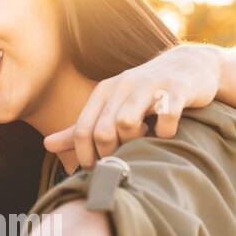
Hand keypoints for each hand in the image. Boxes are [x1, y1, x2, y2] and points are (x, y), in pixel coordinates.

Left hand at [44, 43, 220, 167]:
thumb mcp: (111, 106)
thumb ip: (80, 128)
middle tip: (125, 158)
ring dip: (136, 142)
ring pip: (127, 123)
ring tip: (145, 142)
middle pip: (103, 131)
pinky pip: (165, 117)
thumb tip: (46, 146)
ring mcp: (149, 85)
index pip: (82, 130)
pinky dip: (165, 132)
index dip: (86, 157)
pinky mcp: (177, 89)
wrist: (189, 65)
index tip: (98, 170)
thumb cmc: (144, 93)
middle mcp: (123, 85)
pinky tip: (166, 133)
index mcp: (104, 92)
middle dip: (111, 153)